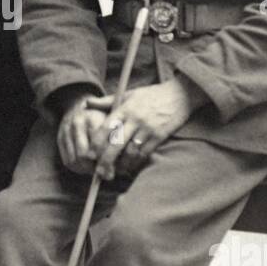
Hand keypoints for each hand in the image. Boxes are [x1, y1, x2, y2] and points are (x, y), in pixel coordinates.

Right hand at [57, 94, 109, 174]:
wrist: (79, 104)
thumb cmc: (101, 117)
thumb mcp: (112, 123)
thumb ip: (116, 143)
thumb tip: (119, 168)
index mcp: (93, 118)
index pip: (98, 146)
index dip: (105, 162)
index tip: (112, 171)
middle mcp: (77, 123)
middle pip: (83, 155)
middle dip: (93, 168)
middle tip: (102, 173)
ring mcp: (66, 130)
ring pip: (75, 160)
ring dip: (85, 170)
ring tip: (95, 170)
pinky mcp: (59, 138)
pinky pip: (67, 161)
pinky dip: (77, 168)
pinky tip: (86, 167)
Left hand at [88, 78, 207, 178]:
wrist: (179, 95)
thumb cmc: (151, 95)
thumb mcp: (129, 94)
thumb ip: (107, 101)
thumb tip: (87, 103)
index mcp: (125, 108)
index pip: (106, 128)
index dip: (96, 143)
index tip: (89, 155)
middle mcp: (135, 119)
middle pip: (116, 143)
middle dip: (106, 160)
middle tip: (99, 171)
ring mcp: (148, 128)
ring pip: (131, 151)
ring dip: (122, 164)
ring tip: (115, 171)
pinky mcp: (160, 136)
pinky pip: (145, 153)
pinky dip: (136, 162)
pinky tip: (130, 166)